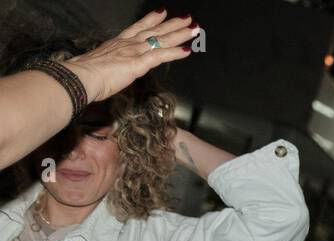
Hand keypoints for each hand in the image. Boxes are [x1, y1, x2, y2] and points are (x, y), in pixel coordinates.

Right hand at [65, 10, 196, 103]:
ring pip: (161, 40)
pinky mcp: (138, 63)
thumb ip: (111, 63)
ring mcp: (134, 51)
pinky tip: (187, 50)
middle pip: (155, 31)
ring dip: (180, 34)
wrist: (81, 76)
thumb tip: (112, 68)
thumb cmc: (86, 75)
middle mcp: (128, 44)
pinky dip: (175, 52)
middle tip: (186, 18)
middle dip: (172, 24)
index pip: (138, 28)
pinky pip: (161, 56)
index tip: (162, 13)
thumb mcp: (100, 64)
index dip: (151, 20)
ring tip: (194, 29)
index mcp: (118, 43)